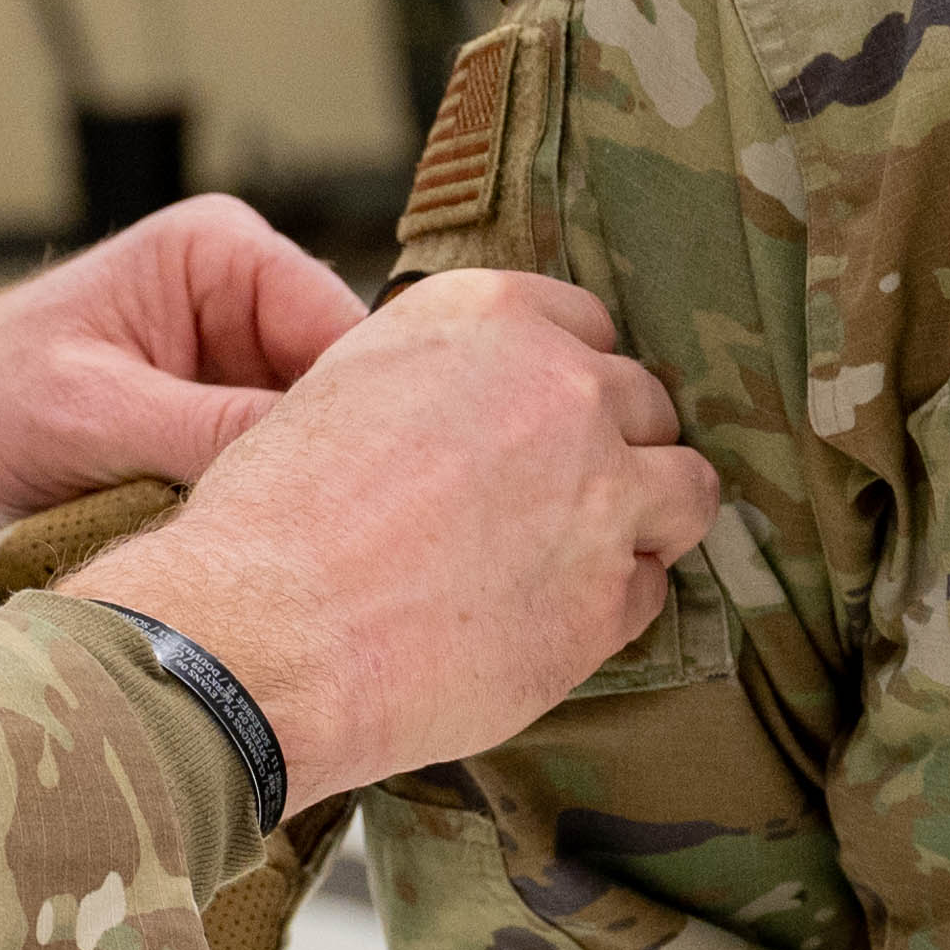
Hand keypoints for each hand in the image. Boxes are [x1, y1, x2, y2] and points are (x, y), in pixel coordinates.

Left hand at [0, 195, 364, 556]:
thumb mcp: (93, 416)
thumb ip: (213, 433)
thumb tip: (327, 470)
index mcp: (221, 253)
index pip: (343, 330)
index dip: (366, 415)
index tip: (375, 497)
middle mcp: (240, 301)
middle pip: (339, 392)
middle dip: (333, 465)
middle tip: (342, 547)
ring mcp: (229, 370)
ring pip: (310, 446)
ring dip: (294, 500)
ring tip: (291, 562)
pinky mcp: (209, 432)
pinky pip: (268, 479)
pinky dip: (261, 520)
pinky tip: (259, 564)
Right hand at [62, 269, 715, 807]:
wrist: (263, 634)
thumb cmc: (275, 519)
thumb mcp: (347, 386)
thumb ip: (443, 376)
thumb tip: (479, 404)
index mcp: (492, 315)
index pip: (588, 325)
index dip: (565, 380)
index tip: (541, 423)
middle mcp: (565, 386)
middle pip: (644, 403)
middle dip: (610, 450)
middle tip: (551, 503)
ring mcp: (604, 491)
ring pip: (686, 490)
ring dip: (643, 520)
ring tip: (577, 559)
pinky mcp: (612, 596)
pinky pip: (648, 591)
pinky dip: (609, 607)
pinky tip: (537, 623)